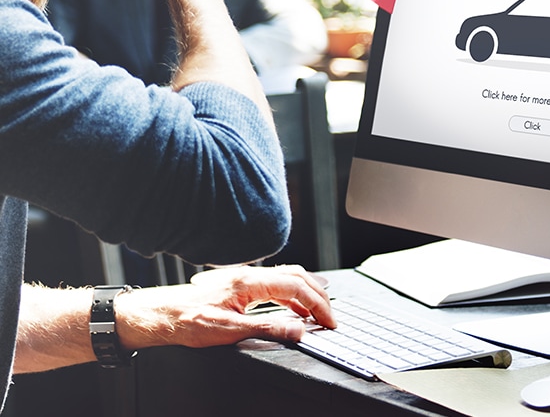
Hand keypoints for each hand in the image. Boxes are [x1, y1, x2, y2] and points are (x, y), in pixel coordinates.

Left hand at [115, 264, 335, 350]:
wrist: (162, 314)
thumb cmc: (188, 321)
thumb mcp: (229, 331)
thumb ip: (266, 329)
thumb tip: (298, 330)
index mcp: (249, 281)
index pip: (296, 286)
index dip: (317, 304)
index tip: (329, 321)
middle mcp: (250, 274)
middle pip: (296, 275)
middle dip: (318, 295)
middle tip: (330, 317)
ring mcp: (245, 277)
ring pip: (287, 277)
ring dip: (307, 292)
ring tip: (319, 312)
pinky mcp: (241, 284)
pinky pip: (275, 283)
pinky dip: (292, 294)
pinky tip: (293, 308)